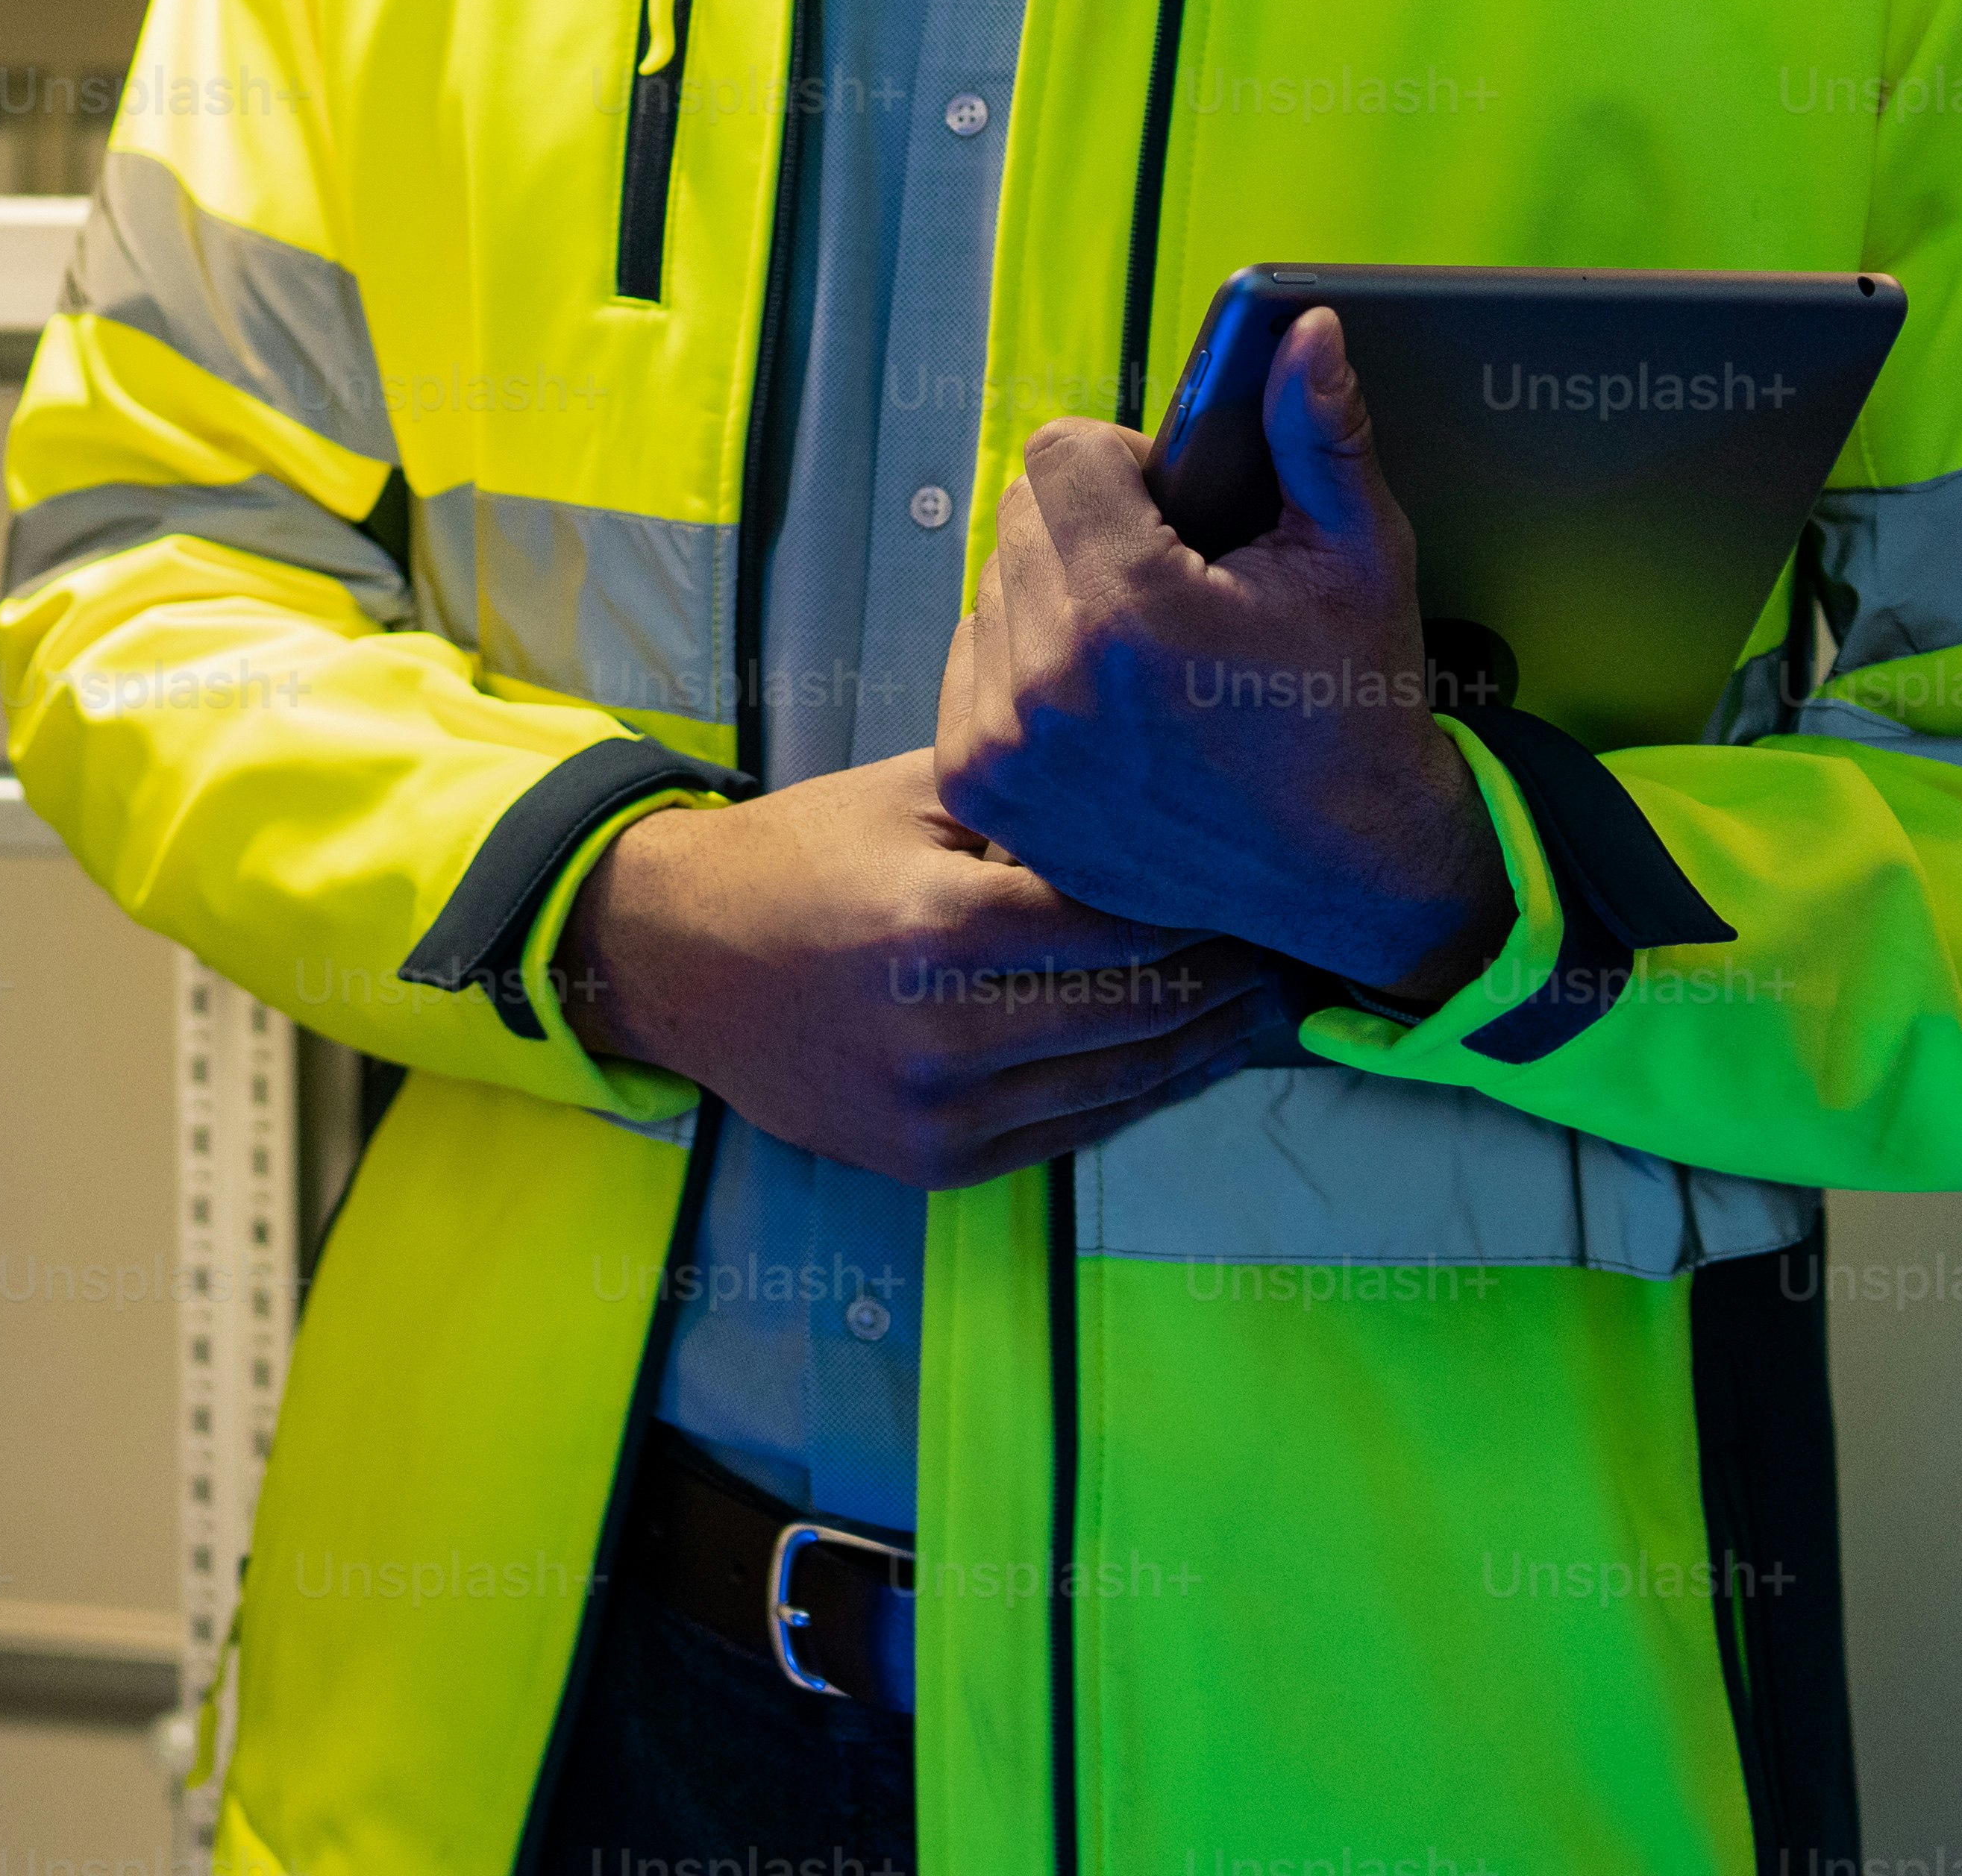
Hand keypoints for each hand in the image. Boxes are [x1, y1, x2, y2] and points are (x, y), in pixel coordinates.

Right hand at [554, 751, 1310, 1190]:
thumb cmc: (800, 857)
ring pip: (1120, 1085)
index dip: (1206, 910)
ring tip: (1263, 1010)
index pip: (1124, 927)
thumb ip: (1034, 811)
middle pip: (1140, 1013)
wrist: (672, 960)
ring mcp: (937, 1113)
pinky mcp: (931, 1164)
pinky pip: (1071, 1132)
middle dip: (1228, 982)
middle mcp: (941, 1033)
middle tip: (1289, 950)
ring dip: (1204, 1050)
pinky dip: (1138, 1095)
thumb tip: (1164, 830)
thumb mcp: (910, 797)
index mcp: (937, 924)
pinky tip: (1184, 1059)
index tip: (1259, 886)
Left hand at [934, 307, 1516, 1006]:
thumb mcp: (1360, 559)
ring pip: (990, 589)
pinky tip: (1103, 699)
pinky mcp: (984, 789)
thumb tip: (1305, 329)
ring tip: (1140, 649)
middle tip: (1168, 580)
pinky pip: (968, 667)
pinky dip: (1022, 669)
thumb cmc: (1356, 708)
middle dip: (1089, 527)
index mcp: (1131, 607)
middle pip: (1018, 516)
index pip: (1057, 453)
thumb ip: (1318, 434)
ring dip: (1051, 597)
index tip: (1174, 510)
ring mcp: (1007, 743)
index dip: (1122, 464)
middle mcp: (1050, 680)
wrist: (1351, 871)